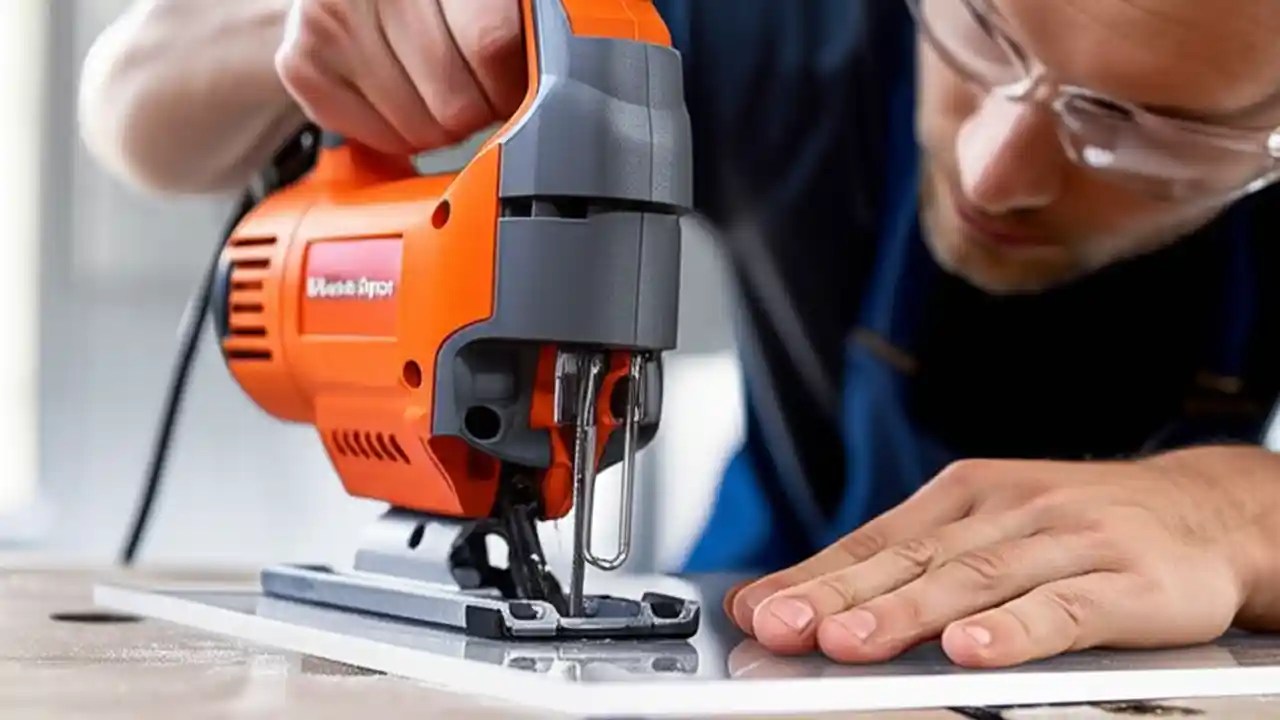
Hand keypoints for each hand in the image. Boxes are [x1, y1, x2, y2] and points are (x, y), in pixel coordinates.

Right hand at [276, 0, 524, 153]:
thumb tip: (550, 89)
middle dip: (476, 111)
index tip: (515, 86)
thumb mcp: (471, 3)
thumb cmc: (428, 1)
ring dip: (439, 127)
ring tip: (431, 93)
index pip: (491, 43)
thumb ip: (505, 29)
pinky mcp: (301, 65)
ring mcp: (329, 24)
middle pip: (456, 102)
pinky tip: (395, 99)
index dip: (512, 82)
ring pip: (420, 130)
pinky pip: (379, 140)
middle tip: (471, 92)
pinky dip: (398, 136)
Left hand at [726, 446, 1279, 667]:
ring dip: (906, 612)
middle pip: (911, 559)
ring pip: (974, 580)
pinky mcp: (1125, 580)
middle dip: (839, 597)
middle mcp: (1008, 510)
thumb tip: (815, 604)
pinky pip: (1063, 607)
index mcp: (965, 496)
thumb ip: (912, 564)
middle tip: (783, 627)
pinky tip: (971, 651)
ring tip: (850, 643)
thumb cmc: (1079, 527)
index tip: (757, 610)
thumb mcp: (991, 528)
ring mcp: (1067, 540)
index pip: (875, 541)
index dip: (813, 576)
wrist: (1208, 509)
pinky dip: (1013, 630)